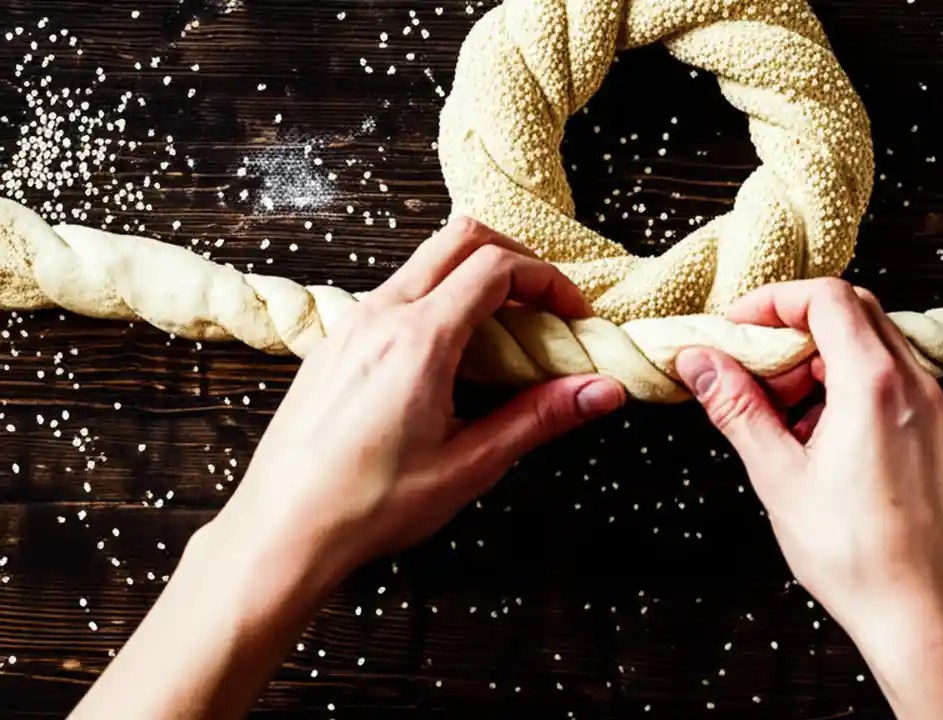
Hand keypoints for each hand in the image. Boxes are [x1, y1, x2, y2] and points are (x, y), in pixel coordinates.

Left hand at [74, 217, 625, 719]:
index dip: (548, 280)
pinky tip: (452, 360)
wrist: (283, 530)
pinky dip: (439, 301)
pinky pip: (397, 294)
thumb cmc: (370, 505)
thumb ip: (540, 417)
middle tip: (546, 304)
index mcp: (418, 340)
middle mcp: (381, 316)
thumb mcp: (470, 465)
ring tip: (505, 337)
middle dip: (516, 258)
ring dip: (475, 279)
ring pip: (426, 263)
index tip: (573, 314)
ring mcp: (352, 324)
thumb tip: (602, 391)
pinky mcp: (335, 343)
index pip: (497, 267)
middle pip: (459, 237)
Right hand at [675, 280, 942, 718]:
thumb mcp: (778, 476)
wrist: (921, 612)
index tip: (740, 327)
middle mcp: (915, 385)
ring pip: (876, 348)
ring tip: (788, 419)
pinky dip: (852, 389)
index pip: (827, 297)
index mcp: (874, 385)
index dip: (775, 301)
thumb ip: (737, 408)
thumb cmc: (855, 555)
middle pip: (854, 311)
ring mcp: (936, 410)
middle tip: (759, 374)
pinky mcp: (941, 435)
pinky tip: (823, 442)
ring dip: (824, 362)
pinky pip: (895, 383)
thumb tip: (701, 363)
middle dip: (797, 330)